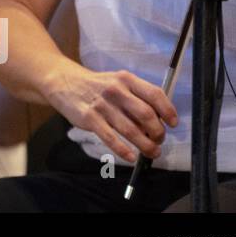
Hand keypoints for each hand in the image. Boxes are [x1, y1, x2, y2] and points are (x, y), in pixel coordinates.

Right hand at [45, 63, 178, 162]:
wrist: (62, 81)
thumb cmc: (95, 85)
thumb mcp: (116, 82)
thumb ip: (135, 98)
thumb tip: (156, 121)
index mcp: (126, 79)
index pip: (155, 94)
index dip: (168, 111)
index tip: (172, 123)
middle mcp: (116, 90)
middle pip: (146, 115)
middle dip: (158, 133)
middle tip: (158, 140)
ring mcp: (102, 105)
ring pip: (131, 130)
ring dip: (146, 145)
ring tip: (151, 152)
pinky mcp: (89, 118)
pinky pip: (111, 138)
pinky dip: (124, 150)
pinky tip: (131, 157)